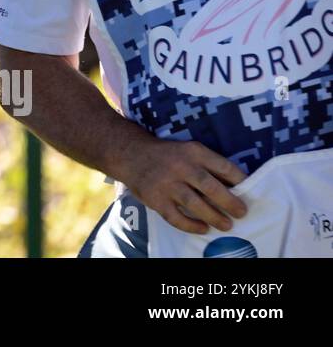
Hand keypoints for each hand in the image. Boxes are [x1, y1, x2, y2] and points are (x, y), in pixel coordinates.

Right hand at [113, 133, 247, 233]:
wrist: (130, 154)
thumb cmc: (167, 155)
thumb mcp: (188, 150)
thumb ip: (209, 165)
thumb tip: (237, 185)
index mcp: (193, 151)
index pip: (223, 166)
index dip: (240, 180)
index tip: (250, 191)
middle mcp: (180, 166)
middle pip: (210, 187)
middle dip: (230, 203)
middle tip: (241, 213)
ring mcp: (166, 183)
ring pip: (195, 204)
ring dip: (214, 217)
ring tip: (227, 225)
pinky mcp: (155, 199)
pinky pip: (176, 217)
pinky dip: (191, 225)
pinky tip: (203, 228)